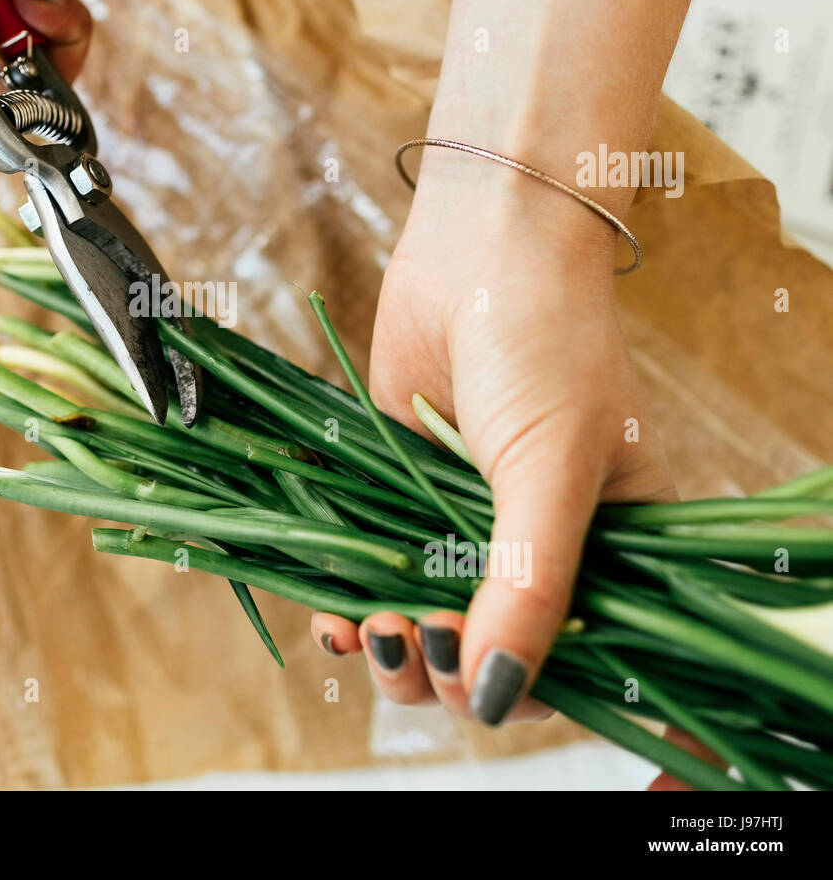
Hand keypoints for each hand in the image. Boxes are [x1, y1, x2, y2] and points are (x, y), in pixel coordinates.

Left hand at [311, 148, 676, 726]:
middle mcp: (534, 543)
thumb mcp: (552, 469)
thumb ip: (529, 584)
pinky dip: (352, 600)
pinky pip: (376, 567)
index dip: (516, 686)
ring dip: (394, 649)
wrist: (482, 242)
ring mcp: (464, 519)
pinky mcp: (402, 491)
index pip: (569, 660)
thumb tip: (496, 697)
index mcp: (607, 549)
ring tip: (370, 632)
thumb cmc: (545, 343)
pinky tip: (332, 618)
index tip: (468, 676)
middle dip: (443, 670)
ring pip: (426, 620)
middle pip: (488, 652)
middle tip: (410, 642)